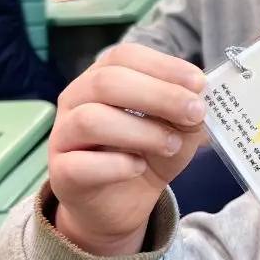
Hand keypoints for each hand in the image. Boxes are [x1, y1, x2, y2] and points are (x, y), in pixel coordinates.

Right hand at [48, 44, 206, 256]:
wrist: (121, 203)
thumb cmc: (146, 155)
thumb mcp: (177, 131)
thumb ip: (186, 114)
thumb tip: (198, 100)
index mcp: (102, 78)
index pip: (124, 56)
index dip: (163, 66)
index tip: (198, 83)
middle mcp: (76, 100)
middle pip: (106, 82)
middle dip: (159, 95)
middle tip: (195, 113)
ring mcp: (63, 136)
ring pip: (91, 119)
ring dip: (142, 132)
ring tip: (171, 145)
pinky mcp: (61, 173)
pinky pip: (81, 164)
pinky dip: (118, 166)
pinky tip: (139, 168)